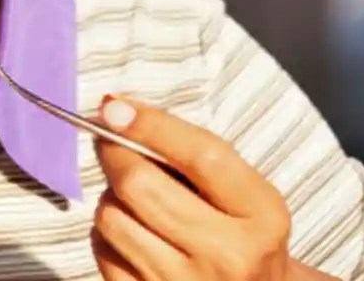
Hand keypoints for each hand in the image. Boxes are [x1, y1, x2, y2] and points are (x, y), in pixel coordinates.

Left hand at [90, 96, 333, 279]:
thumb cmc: (243, 235)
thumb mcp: (245, 195)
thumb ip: (194, 155)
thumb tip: (119, 114)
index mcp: (261, 215)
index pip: (201, 156)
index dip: (151, 126)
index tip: (115, 107)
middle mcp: (228, 255)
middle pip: (141, 185)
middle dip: (115, 153)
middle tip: (111, 142)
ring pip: (112, 216)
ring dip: (111, 195)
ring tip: (133, 197)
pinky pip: (102, 250)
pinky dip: (105, 232)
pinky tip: (130, 231)